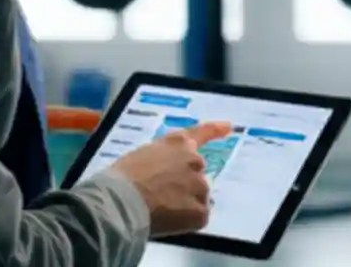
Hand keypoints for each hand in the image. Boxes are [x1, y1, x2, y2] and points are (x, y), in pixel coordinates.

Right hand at [111, 122, 232, 236]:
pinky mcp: (201, 211)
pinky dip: (185, 223)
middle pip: (197, 175)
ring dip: (184, 205)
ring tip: (159, 211)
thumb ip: (161, 161)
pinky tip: (167, 222)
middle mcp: (194, 161)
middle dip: (185, 186)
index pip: (201, 133)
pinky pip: (197, 218)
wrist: (121, 201)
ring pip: (198, 199)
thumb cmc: (121, 179)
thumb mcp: (141, 157)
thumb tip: (165, 177)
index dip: (216, 130)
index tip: (229, 126)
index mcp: (177, 144)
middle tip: (162, 197)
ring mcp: (200, 186)